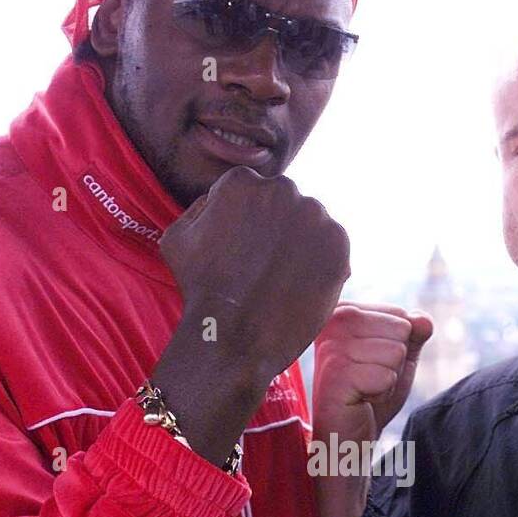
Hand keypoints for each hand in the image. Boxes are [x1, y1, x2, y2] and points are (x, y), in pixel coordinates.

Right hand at [153, 167, 350, 464]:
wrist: (234, 335)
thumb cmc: (200, 290)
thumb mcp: (179, 237)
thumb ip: (201, 207)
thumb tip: (219, 201)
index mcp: (243, 181)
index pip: (254, 193)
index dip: (250, 225)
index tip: (245, 252)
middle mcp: (281, 188)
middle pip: (285, 204)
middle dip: (279, 230)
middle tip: (266, 268)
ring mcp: (314, 214)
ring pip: (312, 223)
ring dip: (303, 244)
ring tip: (284, 280)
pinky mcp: (338, 242)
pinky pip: (333, 246)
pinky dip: (323, 264)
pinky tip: (302, 286)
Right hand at [311, 302, 432, 516]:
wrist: (349, 438)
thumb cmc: (371, 395)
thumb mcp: (399, 357)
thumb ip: (414, 332)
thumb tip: (423, 320)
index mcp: (344, 311)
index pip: (400, 314)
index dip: (398, 345)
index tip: (372, 364)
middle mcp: (333, 322)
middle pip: (401, 329)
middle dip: (395, 361)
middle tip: (369, 380)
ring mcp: (332, 347)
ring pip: (395, 352)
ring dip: (388, 379)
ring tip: (365, 389)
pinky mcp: (335, 374)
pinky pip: (386, 376)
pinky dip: (382, 393)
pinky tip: (361, 400)